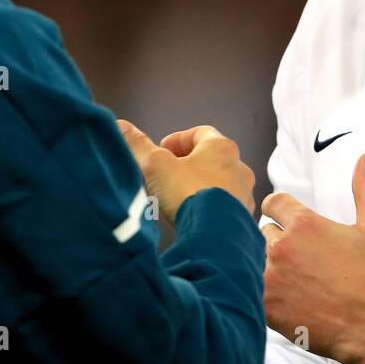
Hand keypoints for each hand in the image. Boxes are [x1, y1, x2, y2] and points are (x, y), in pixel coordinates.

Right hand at [117, 120, 254, 224]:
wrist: (214, 237)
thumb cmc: (189, 195)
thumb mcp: (155, 165)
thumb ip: (139, 145)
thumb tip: (122, 127)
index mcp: (222, 148)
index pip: (200, 132)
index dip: (178, 139)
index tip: (162, 149)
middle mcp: (239, 169)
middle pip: (211, 159)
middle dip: (187, 164)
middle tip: (167, 172)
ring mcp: (243, 195)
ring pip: (219, 184)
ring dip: (199, 186)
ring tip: (177, 197)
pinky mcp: (242, 218)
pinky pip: (223, 208)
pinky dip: (208, 208)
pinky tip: (192, 217)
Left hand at [260, 153, 364, 363]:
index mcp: (304, 224)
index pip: (273, 202)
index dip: (281, 210)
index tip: (288, 221)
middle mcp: (282, 247)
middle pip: (262, 231)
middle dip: (277, 240)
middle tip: (299, 257)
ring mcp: (271, 277)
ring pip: (253, 259)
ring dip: (267, 265)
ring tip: (291, 279)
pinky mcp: (266, 306)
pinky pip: (251, 288)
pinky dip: (263, 292)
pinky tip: (284, 298)